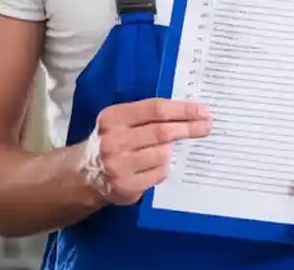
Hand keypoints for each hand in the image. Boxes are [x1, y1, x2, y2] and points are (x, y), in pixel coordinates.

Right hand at [78, 98, 211, 205]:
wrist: (87, 173)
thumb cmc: (112, 141)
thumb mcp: (120, 121)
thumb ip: (146, 115)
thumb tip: (188, 112)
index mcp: (113, 118)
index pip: (155, 109)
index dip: (182, 109)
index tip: (201, 110)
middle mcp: (113, 140)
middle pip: (162, 131)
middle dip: (188, 128)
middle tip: (206, 126)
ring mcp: (119, 165)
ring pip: (162, 154)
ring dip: (172, 151)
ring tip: (172, 149)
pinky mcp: (126, 186)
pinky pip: (159, 173)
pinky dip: (164, 167)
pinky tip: (159, 165)